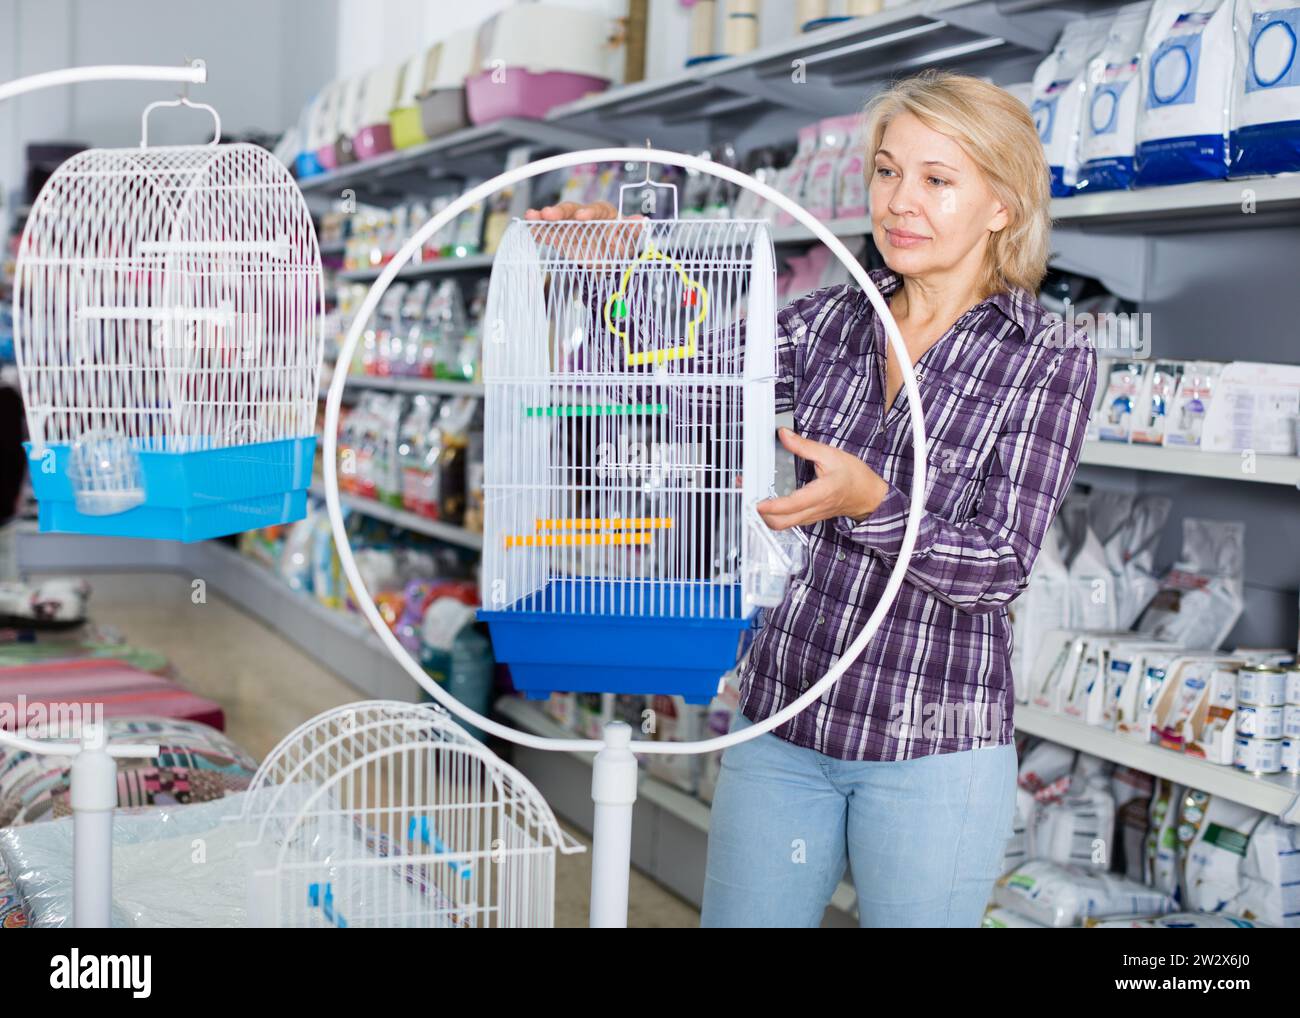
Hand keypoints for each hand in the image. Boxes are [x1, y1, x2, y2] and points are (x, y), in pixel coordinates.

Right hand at [523, 200, 646, 267]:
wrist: (606, 259)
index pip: (595, 209)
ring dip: (542, 217)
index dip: (588, 212)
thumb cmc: (618, 244)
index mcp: (602, 213)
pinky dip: (538, 230)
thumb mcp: (627, 241)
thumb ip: (631, 231)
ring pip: (555, 218)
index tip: (581, 217)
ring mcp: (569, 225)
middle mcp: (583, 215)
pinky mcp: (560, 237)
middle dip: (559, 212)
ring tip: (530, 216)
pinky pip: (547, 232)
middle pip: (570, 210)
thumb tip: (641, 222)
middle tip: (548, 215)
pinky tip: (529, 228)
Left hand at [757, 428, 888, 529]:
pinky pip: (788, 522)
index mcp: (821, 493)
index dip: (774, 506)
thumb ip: (804, 446)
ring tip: (753, 499)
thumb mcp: (830, 454)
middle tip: (749, 498)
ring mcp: (811, 517)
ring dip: (766, 516)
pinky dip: (774, 515)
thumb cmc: (853, 475)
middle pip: (782, 523)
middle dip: (762, 515)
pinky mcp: (809, 518)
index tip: (758, 502)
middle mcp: (814, 509)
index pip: (793, 504)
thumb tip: (784, 435)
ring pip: (783, 525)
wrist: (868, 495)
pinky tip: (767, 503)